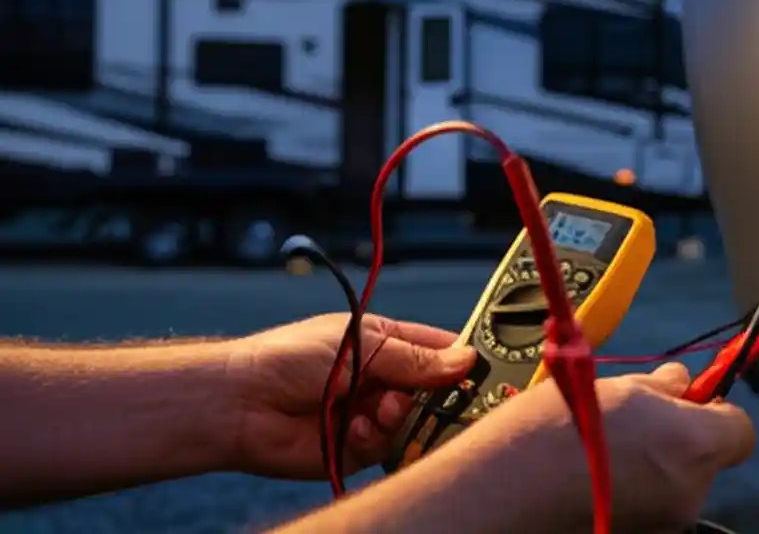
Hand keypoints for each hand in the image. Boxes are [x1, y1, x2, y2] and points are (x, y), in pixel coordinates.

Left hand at [224, 313, 476, 478]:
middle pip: (432, 392)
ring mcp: (370, 414)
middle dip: (436, 396)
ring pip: (413, 423)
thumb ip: (415, 358)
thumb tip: (466, 360)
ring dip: (399, 416)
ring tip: (378, 409)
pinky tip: (354, 426)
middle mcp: (382, 380)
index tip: (483, 370)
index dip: (461, 359)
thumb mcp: (360, 345)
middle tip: (438, 399)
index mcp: (385, 343)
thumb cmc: (291, 358)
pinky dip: (374, 437)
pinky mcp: (356, 448)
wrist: (240, 403)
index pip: (438, 350)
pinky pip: (385, 447)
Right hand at [431, 361, 755, 533]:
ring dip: (649, 468)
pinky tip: (590, 479)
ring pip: (673, 486)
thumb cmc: (552, 434)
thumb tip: (679, 383)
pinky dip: (627, 494)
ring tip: (598, 451)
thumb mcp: (613, 387)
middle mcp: (688, 493)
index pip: (739, 430)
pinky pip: (647, 508)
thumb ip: (659, 387)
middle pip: (704, 460)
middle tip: (631, 420)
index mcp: (693, 445)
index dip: (714, 411)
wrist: (501, 492)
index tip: (686, 401)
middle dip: (675, 439)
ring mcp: (662, 524)